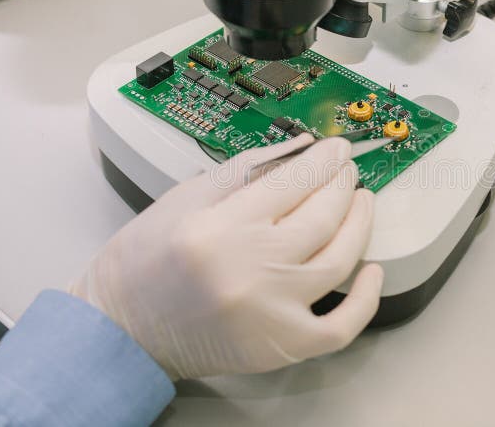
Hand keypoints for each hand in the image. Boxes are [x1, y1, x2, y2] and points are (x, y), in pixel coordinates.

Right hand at [71, 135, 382, 379]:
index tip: (335, 149)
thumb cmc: (142, 264)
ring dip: (359, 224)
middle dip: (342, 184)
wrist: (120, 330)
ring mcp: (269, 313)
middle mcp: (248, 270)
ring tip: (361, 201)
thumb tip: (298, 148)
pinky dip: (366, 299)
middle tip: (345, 170)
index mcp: (219, 229)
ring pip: (339, 261)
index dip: (323, 160)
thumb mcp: (184, 199)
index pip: (294, 181)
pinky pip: (340, 327)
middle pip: (321, 217)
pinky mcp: (279, 346)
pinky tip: (374, 269)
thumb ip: (246, 170)